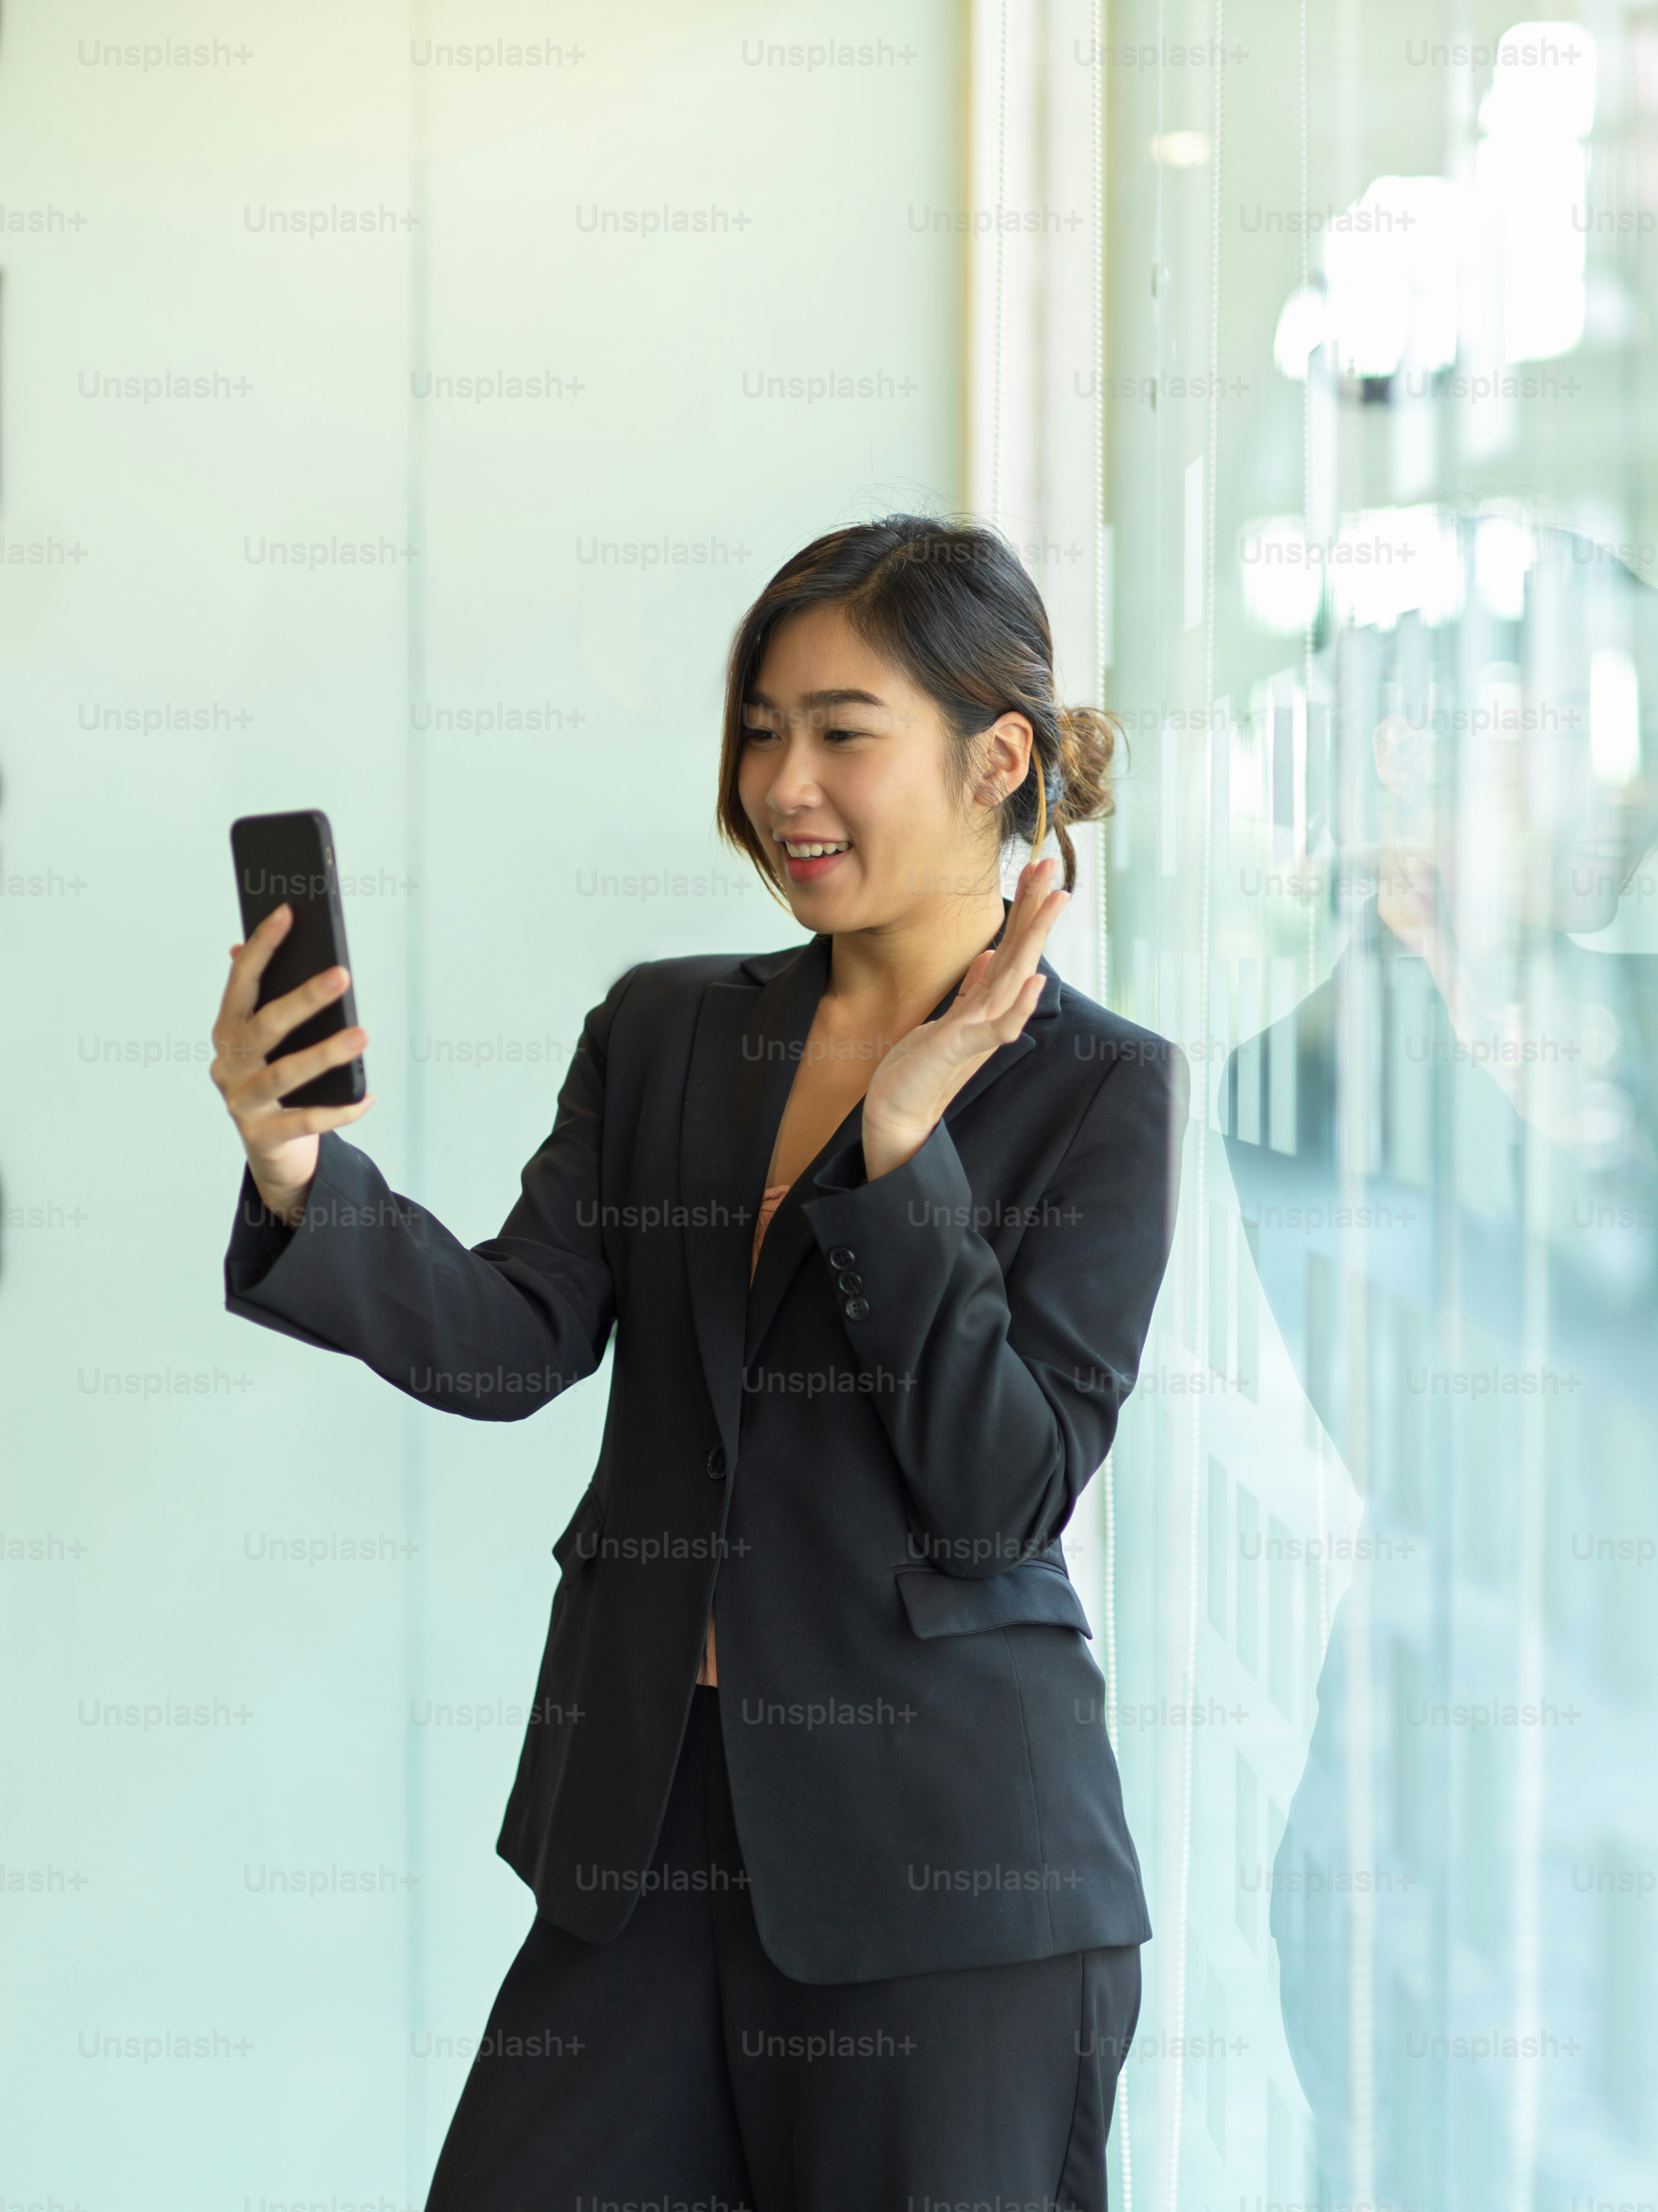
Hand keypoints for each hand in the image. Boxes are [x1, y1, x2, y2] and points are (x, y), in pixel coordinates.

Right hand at [210, 903, 373, 1224]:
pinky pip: (303, 1122)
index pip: (242, 981)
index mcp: (228, 1031)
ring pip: (282, 1074)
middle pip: (265, 1025)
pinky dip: (337, 1110)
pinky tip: (366, 1098)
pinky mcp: (261, 1135)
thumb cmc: (274, 1084)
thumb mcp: (266, 1041)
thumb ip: (261, 998)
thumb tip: (242, 943)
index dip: (262, 946)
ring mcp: (241, 1101)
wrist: (271, 1150)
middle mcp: (228, 1063)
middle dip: (303, 999)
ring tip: (362, 1036)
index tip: (287, 913)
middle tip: (342, 975)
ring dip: (324, 1054)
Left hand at [861, 859, 1067, 1180]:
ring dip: (1036, 940)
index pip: (1012, 948)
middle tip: (1051, 867)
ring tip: (1054, 902)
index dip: (1026, 911)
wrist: (897, 1110)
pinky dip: (1018, 1004)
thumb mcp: (947, 1018)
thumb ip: (972, 988)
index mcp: (986, 1003)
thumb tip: (990, 955)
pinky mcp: (962, 1050)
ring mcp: (979, 1031)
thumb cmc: (918, 1067)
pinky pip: (999, 1026)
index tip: (1039, 872)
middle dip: (1036, 910)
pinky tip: (1034, 979)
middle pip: (1021, 953)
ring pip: (1017, 979)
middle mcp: (990, 1013)